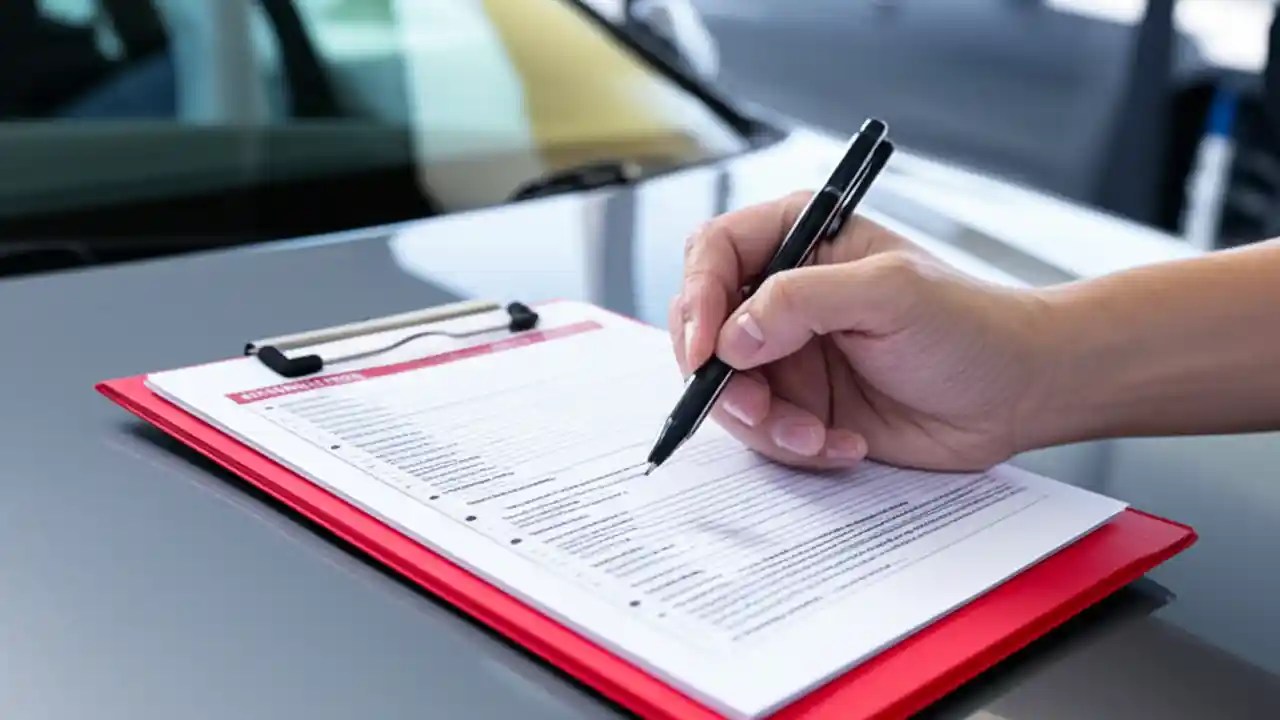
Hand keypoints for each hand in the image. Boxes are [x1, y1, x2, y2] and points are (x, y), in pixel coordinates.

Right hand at [671, 192, 1052, 470]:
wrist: (1015, 396)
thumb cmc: (970, 326)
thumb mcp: (890, 294)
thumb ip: (803, 300)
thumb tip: (731, 335)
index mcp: (799, 240)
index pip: (714, 253)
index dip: (697, 298)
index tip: (704, 350)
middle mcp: (784, 295)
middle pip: (702, 328)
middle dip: (722, 377)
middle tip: (757, 408)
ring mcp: (788, 354)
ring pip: (727, 390)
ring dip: (763, 423)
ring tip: (816, 435)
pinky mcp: (801, 405)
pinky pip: (763, 432)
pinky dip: (793, 447)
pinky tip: (844, 444)